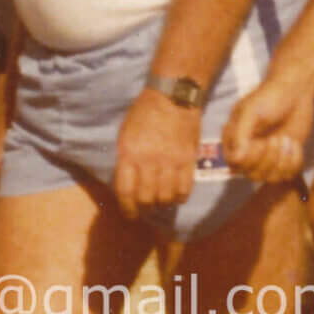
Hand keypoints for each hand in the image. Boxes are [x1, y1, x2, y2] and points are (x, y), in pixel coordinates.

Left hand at [111, 89, 199, 218]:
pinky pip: (185, 189)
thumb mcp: (125, 134)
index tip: (129, 214)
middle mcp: (149, 161)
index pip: (126, 190)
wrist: (172, 98)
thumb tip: (127, 183)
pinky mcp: (189, 161)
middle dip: (144, 209)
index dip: (127, 208)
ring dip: (162, 204)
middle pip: (147, 199)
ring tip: (159, 202)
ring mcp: (171, 162)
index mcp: (129, 153)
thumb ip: (126, 159)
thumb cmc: (143, 114)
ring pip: (167, 198)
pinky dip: (180, 197)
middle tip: (144, 209)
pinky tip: (175, 195)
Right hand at [223, 73, 313, 185]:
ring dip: (284, 161)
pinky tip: (295, 144)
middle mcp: (247, 151)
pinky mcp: (284, 159)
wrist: (295, 93)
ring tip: (288, 139)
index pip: (235, 163)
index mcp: (233, 138)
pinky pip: (288, 174)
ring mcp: (266, 157)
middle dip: (270, 160)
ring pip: (272, 177)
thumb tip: (235, 158)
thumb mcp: (251, 112)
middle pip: (254, 174)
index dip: (250, 159)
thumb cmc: (269, 98)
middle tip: (279, 138)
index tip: (263, 142)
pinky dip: (294, 161)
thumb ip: (241, 134)